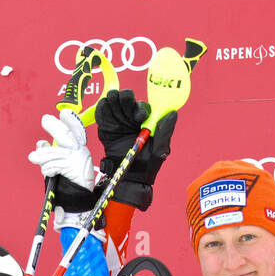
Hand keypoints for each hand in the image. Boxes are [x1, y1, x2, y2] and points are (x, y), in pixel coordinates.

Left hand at [28, 110, 96, 212]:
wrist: (76, 202)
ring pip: (56, 152)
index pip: (77, 131)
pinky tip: (47, 171)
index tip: (64, 113)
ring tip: (33, 158)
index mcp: (79, 149)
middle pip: (66, 136)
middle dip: (54, 127)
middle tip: (45, 119)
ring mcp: (78, 161)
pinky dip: (48, 168)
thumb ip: (51, 153)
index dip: (71, 121)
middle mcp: (81, 153)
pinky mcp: (74, 170)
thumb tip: (40, 144)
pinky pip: (56, 165)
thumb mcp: (59, 164)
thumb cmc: (67, 183)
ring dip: (42, 155)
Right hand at [94, 89, 176, 209]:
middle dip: (125, 100)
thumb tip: (172, 113)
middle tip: (124, 110)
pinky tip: (107, 116)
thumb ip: (165, 131)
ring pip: (113, 100)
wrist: (130, 177)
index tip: (140, 117)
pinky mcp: (105, 126)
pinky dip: (102, 107)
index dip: (139, 107)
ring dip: (114, 101)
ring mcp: (117, 120)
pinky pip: (102, 110)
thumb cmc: (148, 164)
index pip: (141, 105)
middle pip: (126, 98)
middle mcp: (131, 117)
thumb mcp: (160, 149)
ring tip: (116, 113)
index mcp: (145, 120)